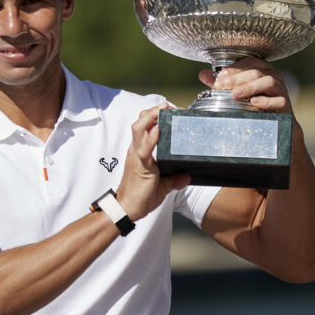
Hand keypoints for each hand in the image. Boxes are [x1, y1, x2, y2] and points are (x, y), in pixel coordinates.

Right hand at [116, 103, 190, 220]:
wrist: (127, 209)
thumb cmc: (141, 196)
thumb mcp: (162, 185)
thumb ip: (174, 179)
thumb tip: (187, 175)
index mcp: (140, 151)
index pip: (144, 126)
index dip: (155, 115)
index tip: (169, 109)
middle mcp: (136, 150)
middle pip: (140, 122)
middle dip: (153, 111)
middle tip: (168, 106)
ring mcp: (137, 156)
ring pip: (138, 129)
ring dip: (151, 117)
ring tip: (163, 110)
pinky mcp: (140, 166)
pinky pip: (144, 149)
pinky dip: (151, 139)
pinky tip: (158, 130)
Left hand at [198, 57, 292, 113]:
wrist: (276, 127)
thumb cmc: (255, 105)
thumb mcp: (237, 93)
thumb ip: (222, 83)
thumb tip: (202, 74)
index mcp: (262, 70)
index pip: (249, 61)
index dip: (234, 68)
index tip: (219, 77)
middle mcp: (273, 77)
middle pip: (256, 71)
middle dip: (237, 78)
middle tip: (221, 86)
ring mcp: (280, 91)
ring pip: (269, 82)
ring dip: (250, 86)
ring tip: (235, 94)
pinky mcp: (285, 106)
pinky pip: (279, 101)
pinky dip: (265, 101)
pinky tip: (253, 103)